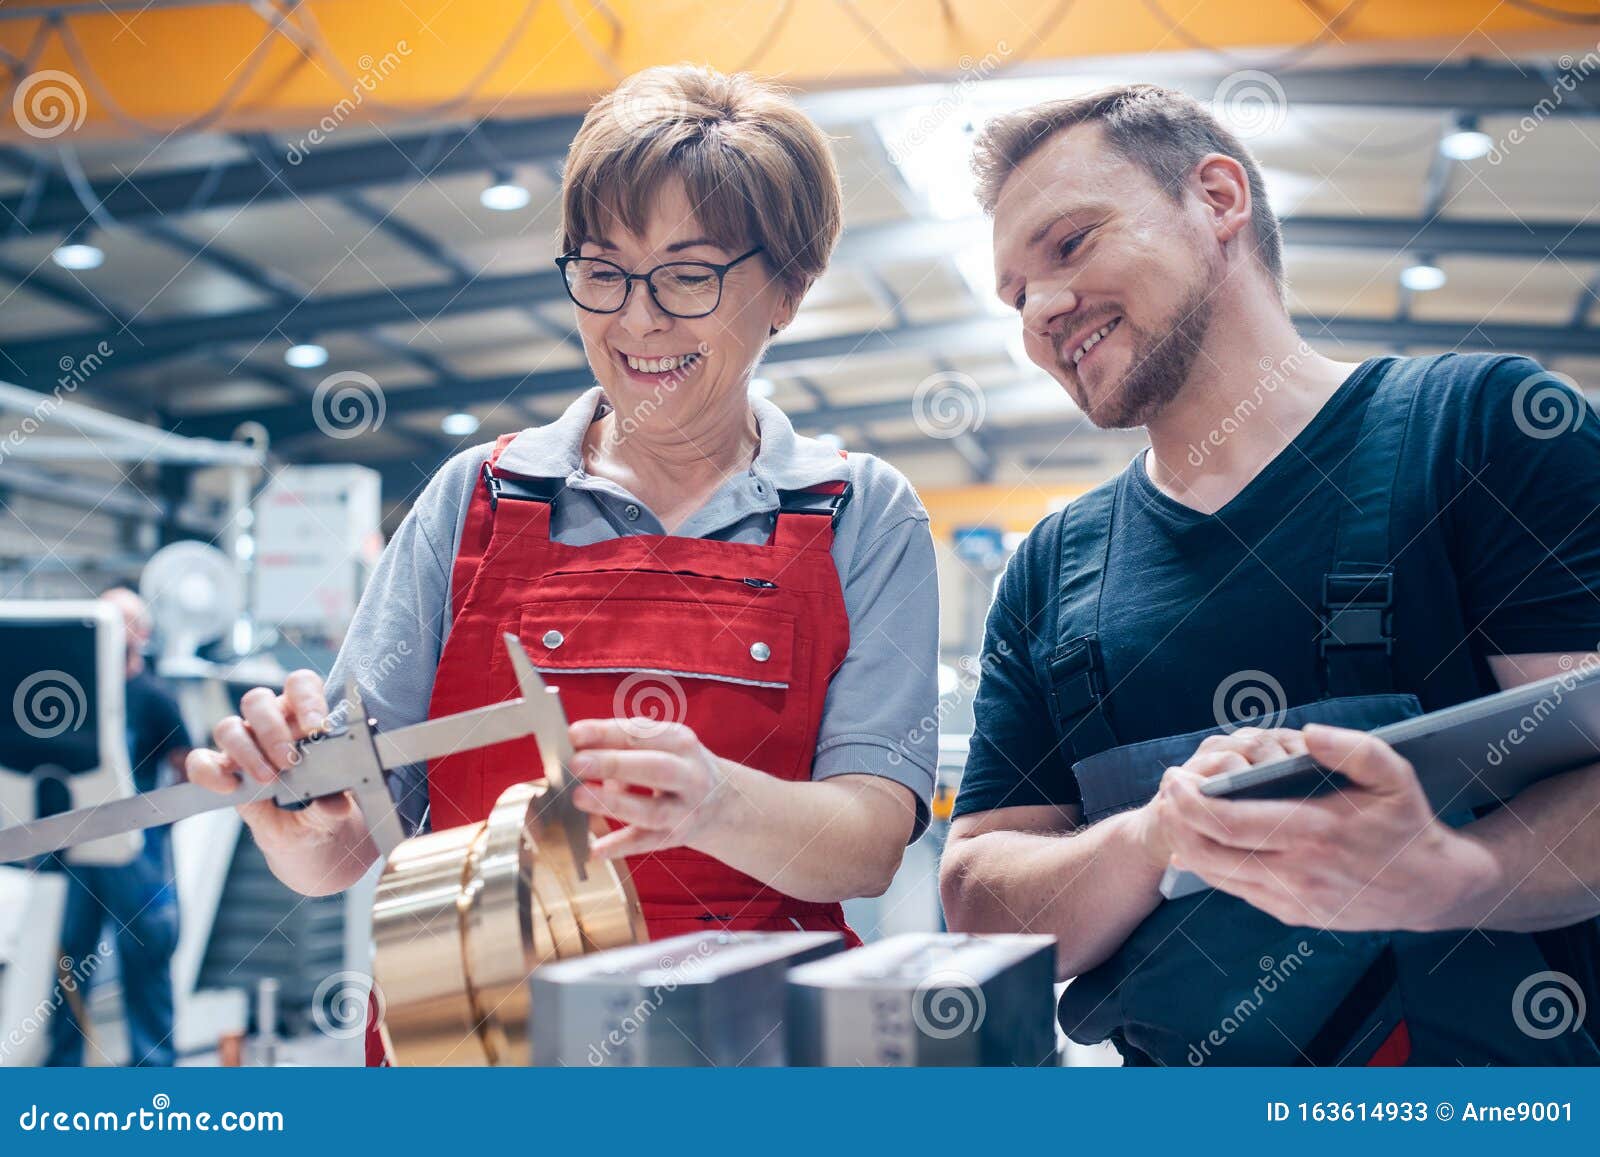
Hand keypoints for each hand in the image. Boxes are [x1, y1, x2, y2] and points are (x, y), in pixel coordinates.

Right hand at [186, 670, 360, 847]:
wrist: (307, 836)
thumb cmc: (324, 805)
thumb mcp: (334, 805)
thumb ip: (334, 799)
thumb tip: (334, 802)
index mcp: (304, 717)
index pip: (299, 685)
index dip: (306, 699)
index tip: (317, 728)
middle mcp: (271, 724)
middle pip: (257, 700)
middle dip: (272, 730)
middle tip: (289, 761)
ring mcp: (243, 746)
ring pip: (228, 726)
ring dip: (247, 752)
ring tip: (268, 779)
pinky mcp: (221, 771)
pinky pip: (201, 761)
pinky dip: (210, 772)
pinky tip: (229, 787)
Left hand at [568, 719, 731, 858]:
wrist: (721, 803)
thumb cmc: (677, 766)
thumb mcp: (663, 744)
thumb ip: (625, 741)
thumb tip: (578, 745)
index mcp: (682, 743)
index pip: (644, 735)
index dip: (607, 733)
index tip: (574, 733)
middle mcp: (689, 776)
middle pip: (654, 769)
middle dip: (614, 765)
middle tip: (576, 763)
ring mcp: (684, 811)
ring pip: (651, 810)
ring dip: (614, 803)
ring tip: (579, 796)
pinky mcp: (674, 838)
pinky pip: (646, 843)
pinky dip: (620, 847)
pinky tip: (595, 849)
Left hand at [1161, 723, 1501, 930]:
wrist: (1432, 886)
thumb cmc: (1407, 821)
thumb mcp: (1393, 773)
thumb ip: (1351, 747)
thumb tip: (1307, 732)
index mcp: (1315, 833)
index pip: (1229, 823)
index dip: (1190, 802)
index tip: (1174, 778)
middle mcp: (1298, 872)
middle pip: (1211, 853)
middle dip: (1178, 820)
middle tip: (1168, 790)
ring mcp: (1294, 899)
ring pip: (1217, 877)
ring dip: (1189, 844)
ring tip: (1179, 812)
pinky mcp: (1294, 914)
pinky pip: (1238, 891)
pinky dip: (1212, 867)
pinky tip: (1204, 843)